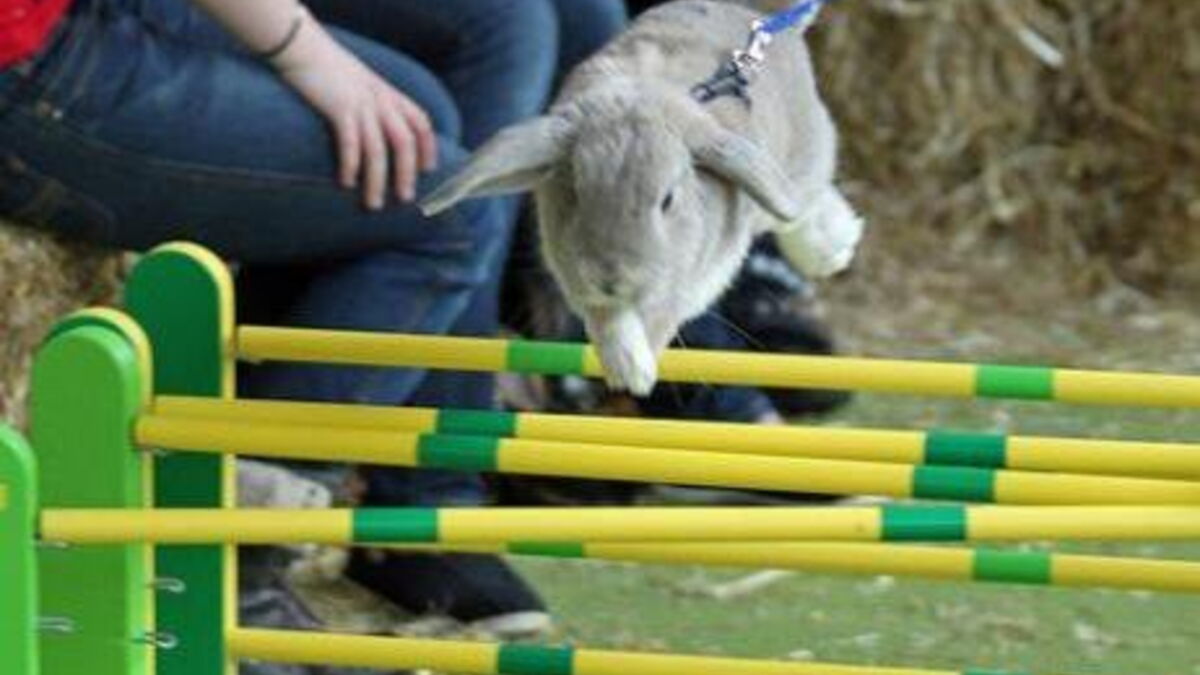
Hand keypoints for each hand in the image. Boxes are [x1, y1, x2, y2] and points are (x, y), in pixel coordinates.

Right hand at [274, 21, 436, 208]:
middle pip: (404, 142)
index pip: (420, 122)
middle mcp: (380, 100)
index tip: (427, 170)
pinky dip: (351, 165)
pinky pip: (350, 142)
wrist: (303, 47)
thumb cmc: (330, 70)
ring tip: (373, 203)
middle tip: (404, 198)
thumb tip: (383, 132)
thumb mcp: (363, 83)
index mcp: (389, 94)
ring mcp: (361, 104)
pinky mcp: (339, 108)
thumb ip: (378, 104)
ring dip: (377, 180)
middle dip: (406, 173)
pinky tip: (347, 183)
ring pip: (377, 149)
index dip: (428, 147)